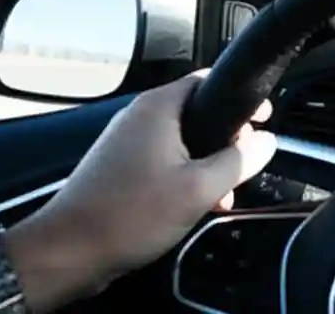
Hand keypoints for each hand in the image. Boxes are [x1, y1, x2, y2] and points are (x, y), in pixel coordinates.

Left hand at [2, 72, 276, 312]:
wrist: (67, 252)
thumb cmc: (130, 215)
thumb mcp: (199, 189)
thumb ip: (238, 162)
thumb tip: (267, 142)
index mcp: (158, 108)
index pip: (209, 80)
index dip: (242, 99)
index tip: (265, 120)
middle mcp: (139, 116)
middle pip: (199, 113)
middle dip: (227, 141)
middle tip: (241, 169)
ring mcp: (126, 142)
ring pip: (183, 141)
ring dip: (207, 165)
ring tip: (218, 197)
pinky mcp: (118, 167)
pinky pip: (163, 160)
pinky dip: (184, 176)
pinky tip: (191, 205)